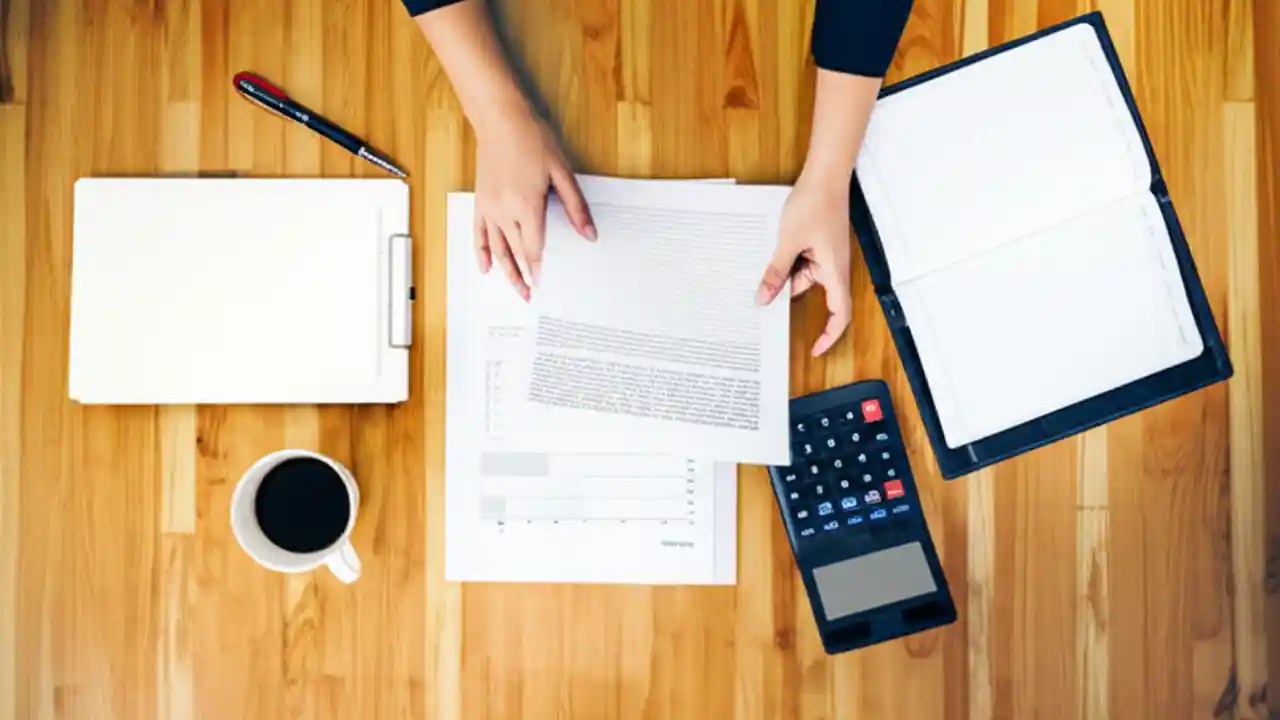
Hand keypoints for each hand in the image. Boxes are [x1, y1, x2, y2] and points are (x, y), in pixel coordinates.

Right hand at [474, 111, 595, 299]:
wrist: (501, 119)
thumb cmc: (533, 140)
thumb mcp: (562, 172)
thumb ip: (575, 207)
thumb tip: (589, 234)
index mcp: (527, 206)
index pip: (533, 247)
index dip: (538, 267)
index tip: (543, 284)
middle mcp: (504, 212)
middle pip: (514, 253)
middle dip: (522, 276)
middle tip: (529, 296)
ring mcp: (489, 208)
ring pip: (496, 248)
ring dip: (504, 271)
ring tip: (512, 288)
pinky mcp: (480, 201)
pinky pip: (478, 233)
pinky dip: (481, 252)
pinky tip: (485, 267)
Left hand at [755, 172, 852, 355]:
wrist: (824, 174)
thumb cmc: (815, 204)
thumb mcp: (788, 242)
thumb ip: (776, 272)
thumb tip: (764, 298)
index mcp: (834, 272)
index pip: (840, 314)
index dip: (830, 335)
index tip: (816, 349)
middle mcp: (834, 267)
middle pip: (814, 294)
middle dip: (790, 293)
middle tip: (766, 296)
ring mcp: (827, 256)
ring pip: (804, 276)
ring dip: (786, 273)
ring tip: (771, 257)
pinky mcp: (820, 245)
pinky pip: (803, 262)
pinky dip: (789, 260)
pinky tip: (776, 249)